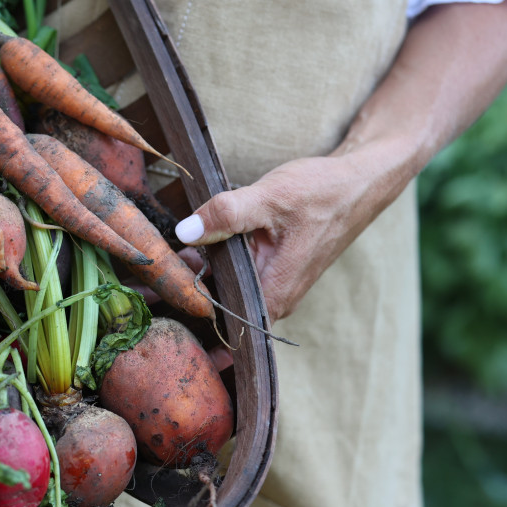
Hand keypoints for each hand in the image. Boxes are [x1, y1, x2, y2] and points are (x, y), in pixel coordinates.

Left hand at [173, 154, 372, 321]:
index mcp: (274, 293)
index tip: (156, 304)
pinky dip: (212, 264)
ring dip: (195, 277)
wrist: (360, 183)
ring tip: (158, 268)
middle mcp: (274, 298)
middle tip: (147, 283)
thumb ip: (226, 214)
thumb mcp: (269, 197)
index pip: (222, 324)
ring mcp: (273, 285)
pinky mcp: (271, 270)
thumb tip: (185, 232)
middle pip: (218, 307)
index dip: (188, 316)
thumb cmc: (322, 192)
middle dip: (184, 295)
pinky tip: (189, 248)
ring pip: (224, 289)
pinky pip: (233, 275)